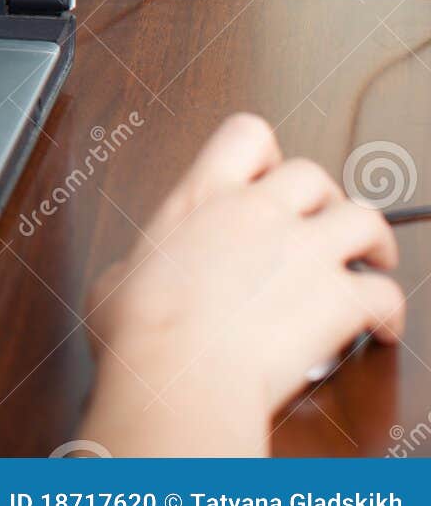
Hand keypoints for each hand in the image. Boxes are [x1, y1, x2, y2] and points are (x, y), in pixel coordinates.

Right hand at [78, 113, 404, 455]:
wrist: (178, 370)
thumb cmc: (142, 329)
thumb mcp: (117, 278)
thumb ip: (139, 265)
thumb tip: (132, 283)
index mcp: (202, 196)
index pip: (246, 135)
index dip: (265, 155)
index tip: (268, 178)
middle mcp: (257, 210)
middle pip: (314, 174)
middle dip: (324, 198)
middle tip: (320, 226)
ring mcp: (303, 250)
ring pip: (364, 218)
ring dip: (372, 240)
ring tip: (371, 261)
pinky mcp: (338, 298)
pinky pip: (385, 293)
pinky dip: (389, 311)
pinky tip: (381, 329)